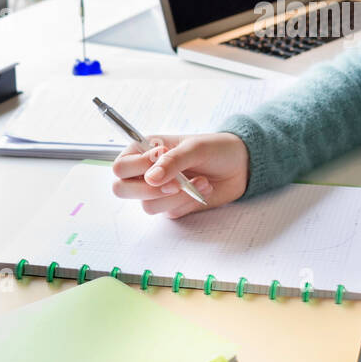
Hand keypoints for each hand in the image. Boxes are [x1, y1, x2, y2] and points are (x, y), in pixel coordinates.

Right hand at [110, 132, 249, 219]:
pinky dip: (187, 202)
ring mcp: (157, 191)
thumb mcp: (194, 148)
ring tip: (200, 181)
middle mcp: (146, 172)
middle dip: (150, 190)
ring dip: (176, 196)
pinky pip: (169, 213)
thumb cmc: (216, 148)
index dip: (137, 168)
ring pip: (147, 206)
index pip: (120, 166)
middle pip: (122, 190)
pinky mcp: (172, 206)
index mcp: (144, 150)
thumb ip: (172, 162)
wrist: (240, 166)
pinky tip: (203, 188)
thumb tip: (151, 179)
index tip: (160, 159)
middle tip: (175, 183)